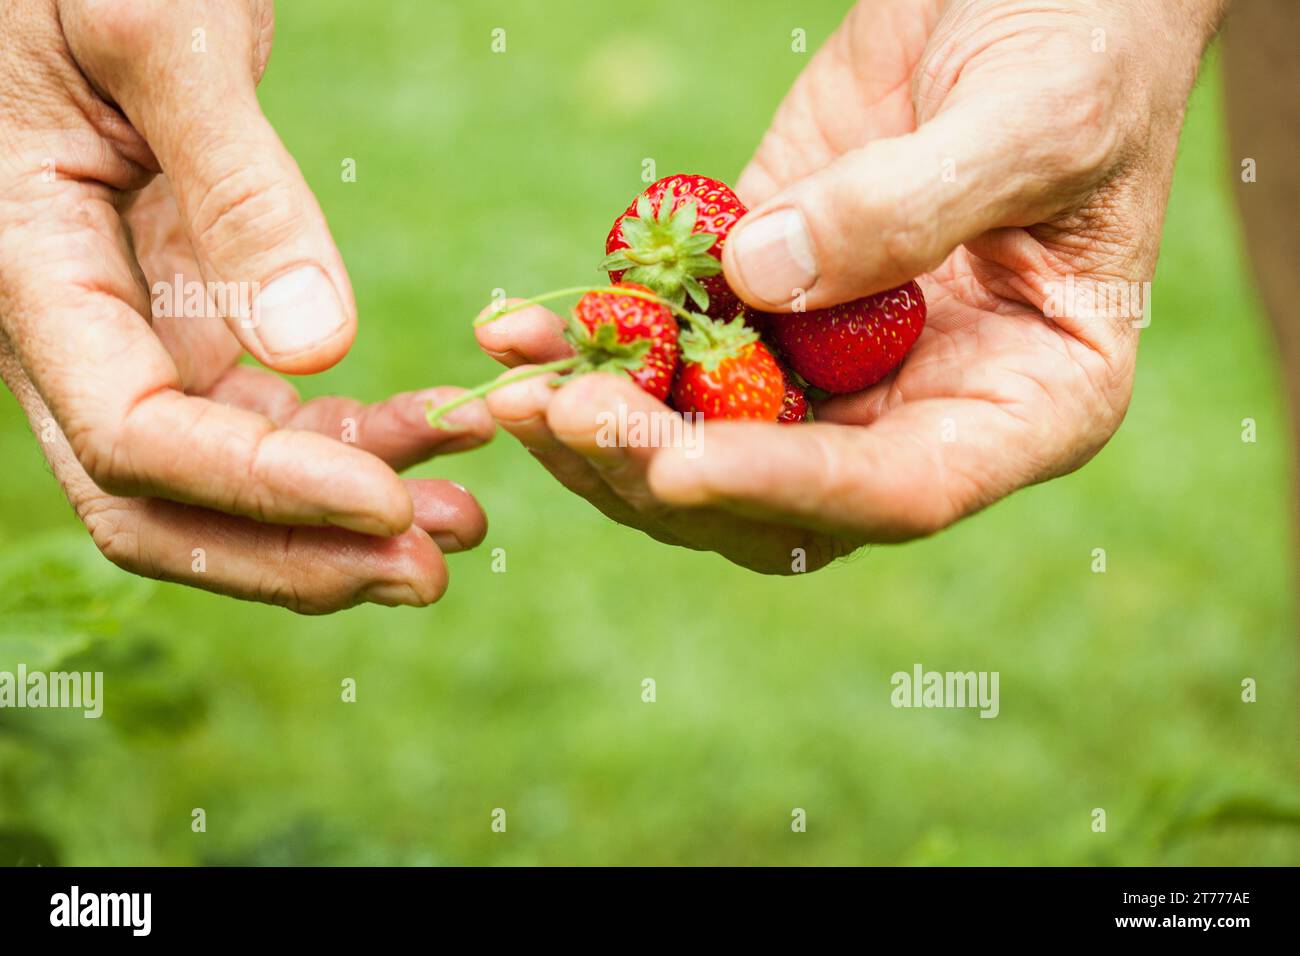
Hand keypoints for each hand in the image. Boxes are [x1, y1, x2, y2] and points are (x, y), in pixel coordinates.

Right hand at [0, 0, 493, 611]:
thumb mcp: (163, 38)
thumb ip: (234, 185)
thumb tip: (313, 347)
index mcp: (29, 271)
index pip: (132, 437)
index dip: (259, 492)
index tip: (390, 504)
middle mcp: (71, 329)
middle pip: (162, 505)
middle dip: (297, 557)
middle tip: (430, 571)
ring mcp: (135, 335)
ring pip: (224, 482)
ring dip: (340, 525)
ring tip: (465, 526)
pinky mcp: (196, 321)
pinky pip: (268, 418)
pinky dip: (355, 447)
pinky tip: (440, 439)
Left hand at [474, 0, 1223, 572]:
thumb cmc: (1085, 45)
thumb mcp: (1036, 117)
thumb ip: (912, 206)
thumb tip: (763, 283)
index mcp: (1030, 403)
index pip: (900, 488)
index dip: (789, 487)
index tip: (682, 469)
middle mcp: (920, 406)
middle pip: (778, 494)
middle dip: (662, 468)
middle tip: (563, 417)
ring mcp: (833, 359)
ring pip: (704, 439)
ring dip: (603, 425)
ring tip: (511, 387)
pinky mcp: (761, 293)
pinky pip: (669, 343)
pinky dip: (594, 344)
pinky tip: (513, 332)